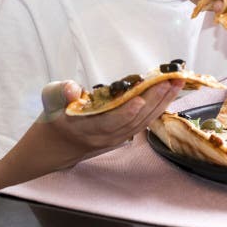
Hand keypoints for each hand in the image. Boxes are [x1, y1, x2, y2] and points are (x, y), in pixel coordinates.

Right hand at [38, 78, 183, 161]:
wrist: (57, 145)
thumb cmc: (55, 117)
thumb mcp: (50, 100)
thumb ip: (59, 93)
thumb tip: (72, 89)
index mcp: (84, 128)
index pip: (108, 123)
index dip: (124, 113)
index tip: (139, 99)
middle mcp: (103, 137)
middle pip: (133, 121)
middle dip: (154, 101)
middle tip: (170, 80)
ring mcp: (116, 138)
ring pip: (142, 122)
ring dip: (162, 103)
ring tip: (176, 83)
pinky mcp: (124, 134)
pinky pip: (144, 122)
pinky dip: (158, 107)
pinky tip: (170, 93)